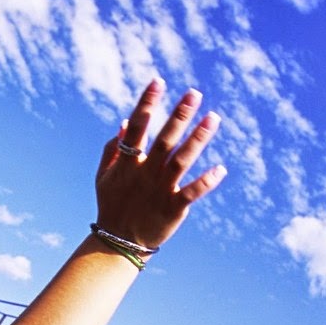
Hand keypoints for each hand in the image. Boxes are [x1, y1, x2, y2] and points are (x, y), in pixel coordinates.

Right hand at [94, 80, 226, 250]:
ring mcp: (160, 189)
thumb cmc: (112, 205)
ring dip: (198, 139)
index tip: (158, 82)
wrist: (119, 243)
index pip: (138, 127)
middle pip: (165, 139)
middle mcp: (146, 172)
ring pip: (181, 160)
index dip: (147, 103)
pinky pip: (191, 192)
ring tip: (214, 118)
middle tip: (195, 93)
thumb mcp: (105, 177)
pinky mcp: (173, 208)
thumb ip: (112, 149)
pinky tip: (221, 169)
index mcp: (129, 162)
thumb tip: (126, 121)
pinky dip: (205, 182)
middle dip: (179, 115)